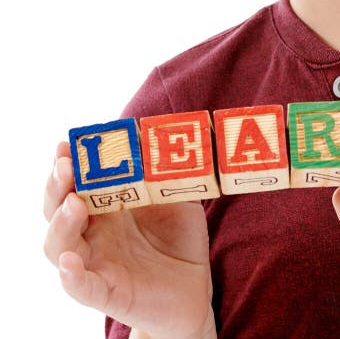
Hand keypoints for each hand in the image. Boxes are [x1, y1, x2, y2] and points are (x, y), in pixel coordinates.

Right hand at [43, 141, 215, 338]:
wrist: (193, 286)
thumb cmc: (179, 238)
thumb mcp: (178, 196)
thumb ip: (168, 171)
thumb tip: (159, 134)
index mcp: (105, 206)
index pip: (76, 182)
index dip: (67, 164)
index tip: (67, 143)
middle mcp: (92, 233)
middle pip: (58, 209)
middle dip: (57, 186)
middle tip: (65, 166)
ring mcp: (95, 263)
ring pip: (60, 246)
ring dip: (62, 224)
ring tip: (73, 203)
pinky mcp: (106, 292)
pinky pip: (82, 287)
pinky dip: (72, 276)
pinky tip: (69, 262)